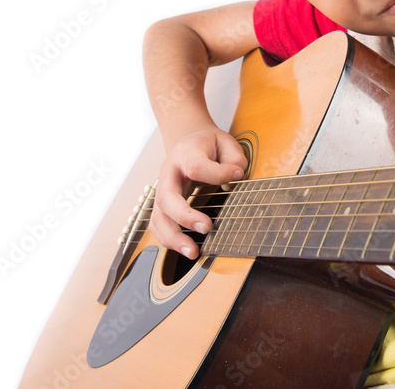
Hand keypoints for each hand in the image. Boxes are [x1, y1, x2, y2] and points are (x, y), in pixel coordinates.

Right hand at [149, 125, 247, 258]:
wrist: (186, 142)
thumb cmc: (207, 145)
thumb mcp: (225, 142)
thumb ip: (234, 158)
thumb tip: (235, 177)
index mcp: (185, 154)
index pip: (195, 166)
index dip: (217, 173)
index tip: (237, 175)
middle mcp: (168, 173)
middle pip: (166, 197)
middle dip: (184, 216)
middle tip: (206, 228)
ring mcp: (162, 191)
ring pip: (158, 217)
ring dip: (173, 238)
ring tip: (193, 253)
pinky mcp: (162, 206)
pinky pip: (158, 226)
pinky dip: (168, 240)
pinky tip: (185, 249)